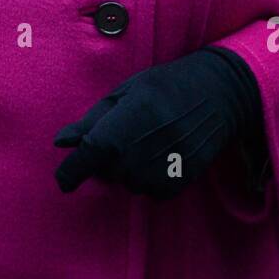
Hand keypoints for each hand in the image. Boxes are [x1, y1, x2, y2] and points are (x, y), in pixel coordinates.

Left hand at [53, 46, 262, 199]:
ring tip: (149, 140)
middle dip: (106, 159)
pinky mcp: (182, 181)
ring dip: (129, 169)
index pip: (88, 157)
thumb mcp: (125, 93)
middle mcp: (142, 150)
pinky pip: (152, 192)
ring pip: (129, 184)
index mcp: (124, 123)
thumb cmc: (164, 86)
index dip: (70, 172)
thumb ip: (92, 120)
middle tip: (126, 133)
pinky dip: (151, 178)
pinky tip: (163, 153)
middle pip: (106, 173)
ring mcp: (163, 168)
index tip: (64, 181)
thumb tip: (61, 142)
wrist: (218, 92)